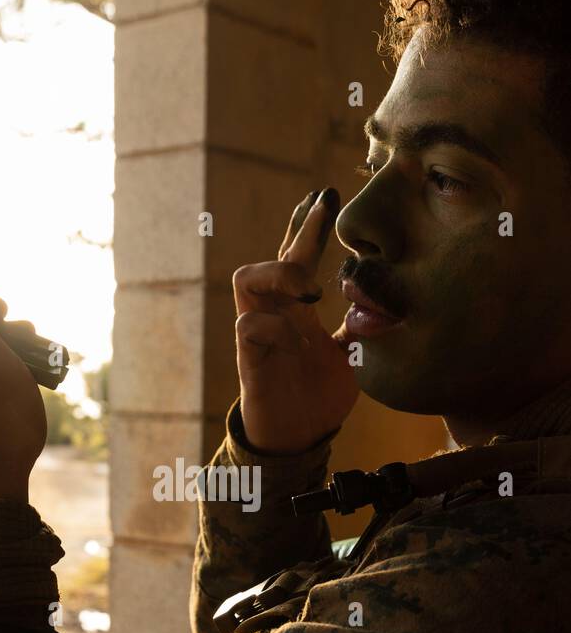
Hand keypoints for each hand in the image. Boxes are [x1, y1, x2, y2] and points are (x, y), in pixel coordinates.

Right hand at [233, 188, 358, 452]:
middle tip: (323, 204)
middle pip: (274, 255)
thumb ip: (361, 325)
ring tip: (310, 287)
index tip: (329, 194)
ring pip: (246, 279)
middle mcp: (274, 312)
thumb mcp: (351, 354)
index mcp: (297, 308)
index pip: (298, 255)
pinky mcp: (249, 359)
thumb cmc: (319, 395)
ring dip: (280, 275)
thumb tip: (386, 296)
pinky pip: (249, 327)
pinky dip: (277, 327)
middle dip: (299, 229)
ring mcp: (258, 332)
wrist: (298, 438)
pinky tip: (300, 338)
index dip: (309, 225)